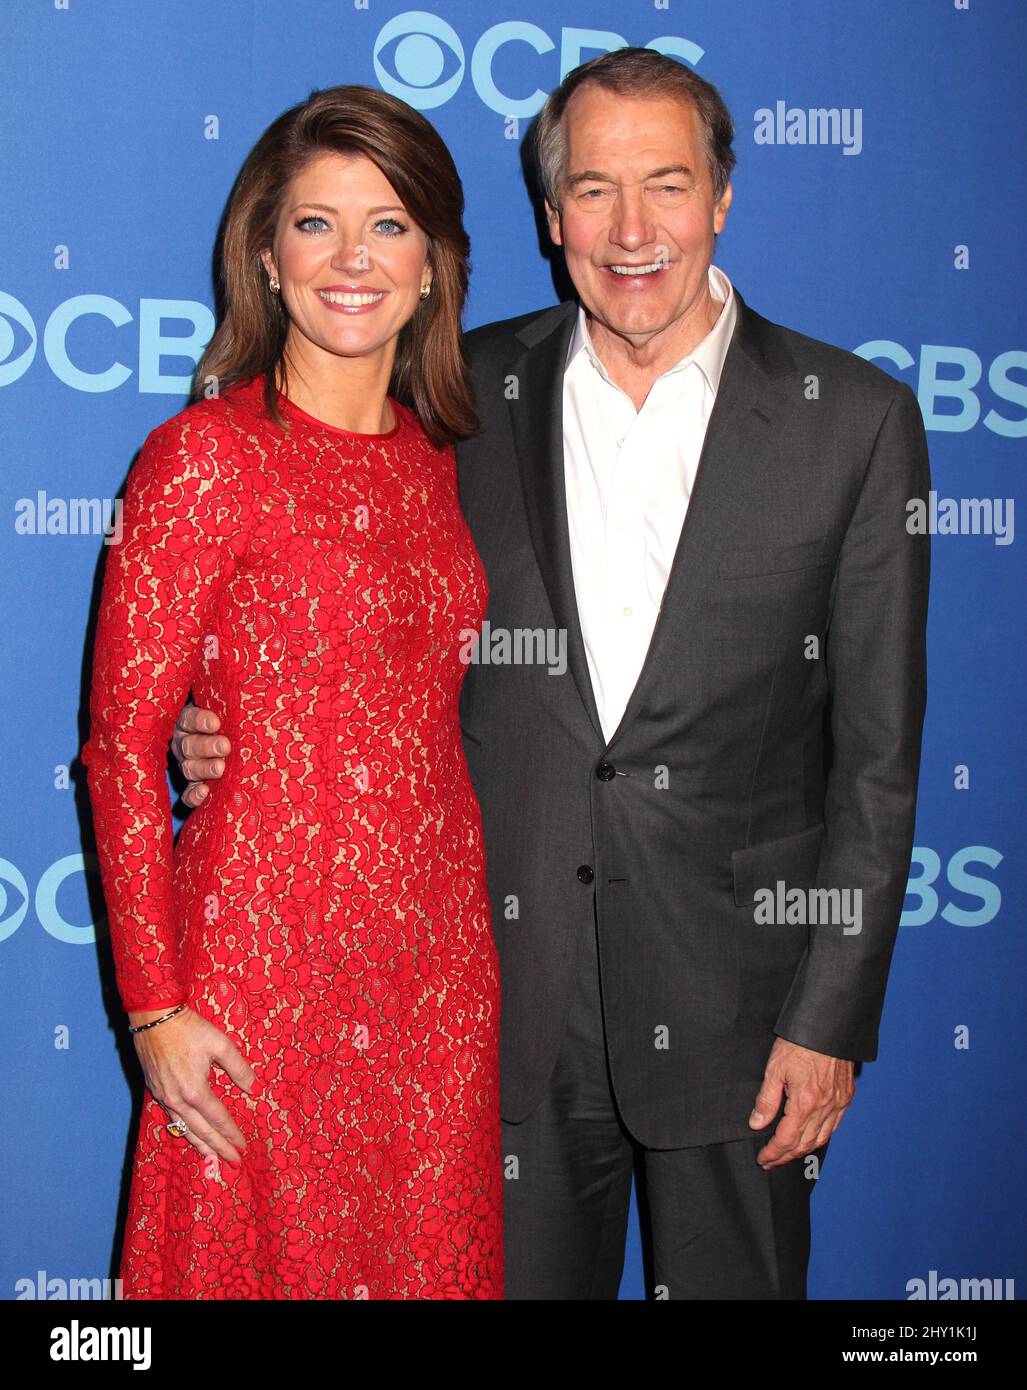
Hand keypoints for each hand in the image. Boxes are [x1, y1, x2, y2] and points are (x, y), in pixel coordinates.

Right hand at [129, 1005, 253, 1163]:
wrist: (154, 1019)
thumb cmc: (189, 1029)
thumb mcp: (220, 1045)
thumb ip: (239, 1069)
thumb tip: (254, 1089)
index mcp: (196, 1091)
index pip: (219, 1119)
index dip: (232, 1134)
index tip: (243, 1146)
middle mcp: (178, 1100)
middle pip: (202, 1131)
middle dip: (219, 1148)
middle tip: (233, 1161)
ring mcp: (164, 1098)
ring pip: (184, 1129)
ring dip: (200, 1145)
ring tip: (212, 1158)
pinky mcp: (155, 1092)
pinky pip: (172, 1119)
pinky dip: (184, 1131)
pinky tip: (189, 1134)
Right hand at [172, 701, 229, 808]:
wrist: (230, 740)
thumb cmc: (232, 718)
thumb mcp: (228, 706)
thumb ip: (234, 697)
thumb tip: (252, 678)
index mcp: (188, 721)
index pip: (189, 718)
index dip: (200, 720)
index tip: (216, 722)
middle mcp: (184, 743)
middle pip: (189, 745)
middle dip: (207, 746)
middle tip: (225, 746)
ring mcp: (187, 765)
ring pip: (189, 768)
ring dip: (205, 769)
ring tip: (221, 768)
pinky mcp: (193, 785)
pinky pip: (188, 793)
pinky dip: (193, 796)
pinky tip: (204, 793)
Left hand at [748, 1037, 854, 1168]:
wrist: (827, 1026)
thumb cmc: (799, 1043)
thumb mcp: (775, 1068)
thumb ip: (766, 1099)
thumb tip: (757, 1123)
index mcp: (805, 1102)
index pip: (787, 1139)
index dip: (774, 1153)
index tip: (763, 1159)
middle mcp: (825, 1107)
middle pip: (805, 1144)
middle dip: (786, 1156)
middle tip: (772, 1161)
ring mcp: (838, 1103)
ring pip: (821, 1138)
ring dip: (803, 1150)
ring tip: (788, 1153)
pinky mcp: (846, 1096)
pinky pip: (834, 1125)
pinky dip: (821, 1137)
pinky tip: (811, 1137)